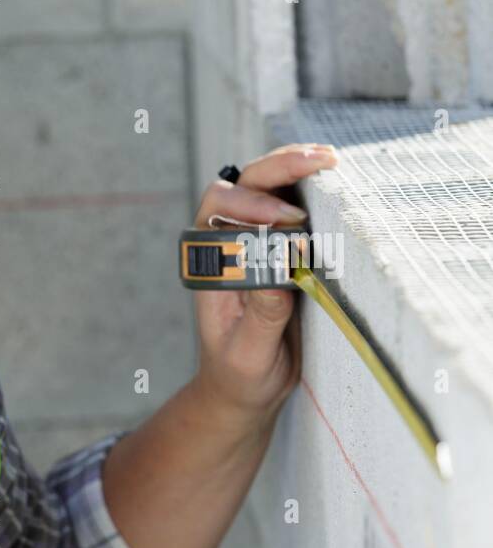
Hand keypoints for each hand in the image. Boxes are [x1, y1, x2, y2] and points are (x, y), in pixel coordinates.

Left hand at [190, 143, 338, 427]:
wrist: (245, 387)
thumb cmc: (239, 372)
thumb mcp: (249, 353)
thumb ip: (262, 316)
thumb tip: (276, 274)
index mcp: (211, 266)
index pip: (217, 211)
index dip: (251, 205)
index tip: (288, 221)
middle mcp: (228, 247)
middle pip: (241, 187)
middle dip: (277, 168)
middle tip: (320, 161)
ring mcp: (254, 242)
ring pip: (266, 187)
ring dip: (295, 168)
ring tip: (330, 160)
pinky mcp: (282, 247)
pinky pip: (292, 205)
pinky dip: (312, 188)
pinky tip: (336, 179)